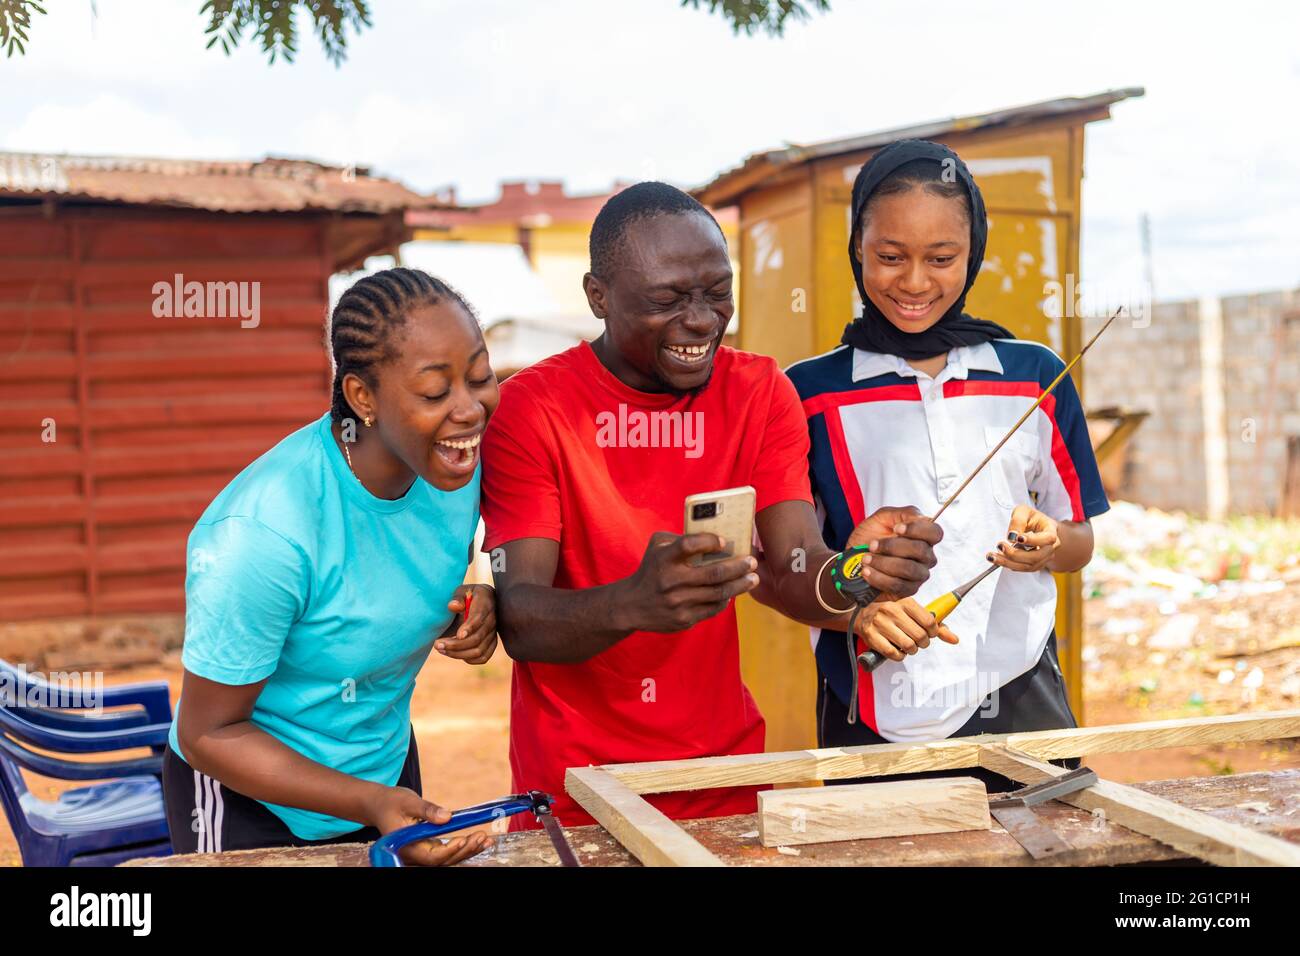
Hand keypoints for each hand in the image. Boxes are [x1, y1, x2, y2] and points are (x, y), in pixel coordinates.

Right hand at [365, 785, 491, 865]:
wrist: (380, 805)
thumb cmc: (391, 802)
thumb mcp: (408, 801)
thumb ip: (427, 810)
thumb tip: (446, 816)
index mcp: (406, 846)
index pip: (430, 856)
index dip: (449, 851)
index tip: (463, 838)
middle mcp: (415, 854)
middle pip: (443, 860)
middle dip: (463, 850)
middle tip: (481, 836)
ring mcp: (422, 852)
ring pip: (448, 858)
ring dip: (468, 850)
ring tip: (486, 840)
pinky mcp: (429, 847)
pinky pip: (448, 851)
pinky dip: (464, 847)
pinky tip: (480, 841)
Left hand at [437, 584, 497, 664]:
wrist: (481, 601)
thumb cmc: (468, 596)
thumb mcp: (462, 591)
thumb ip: (457, 597)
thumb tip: (453, 606)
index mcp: (486, 602)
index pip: (480, 617)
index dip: (470, 627)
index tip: (457, 635)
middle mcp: (493, 619)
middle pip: (478, 638)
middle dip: (456, 644)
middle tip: (437, 644)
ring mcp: (494, 633)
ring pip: (479, 651)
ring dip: (459, 654)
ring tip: (441, 649)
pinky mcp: (492, 643)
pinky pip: (483, 657)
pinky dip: (468, 659)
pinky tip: (453, 653)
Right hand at [616, 532, 759, 632]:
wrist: (631, 605)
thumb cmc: (651, 569)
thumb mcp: (657, 547)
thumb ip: (680, 538)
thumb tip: (713, 536)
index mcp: (664, 558)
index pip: (689, 545)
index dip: (709, 541)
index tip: (724, 541)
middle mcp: (671, 581)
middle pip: (713, 573)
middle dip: (737, 567)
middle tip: (752, 562)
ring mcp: (678, 602)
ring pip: (718, 593)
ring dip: (739, 585)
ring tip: (752, 578)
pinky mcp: (683, 619)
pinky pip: (712, 608)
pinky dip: (725, 600)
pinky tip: (733, 593)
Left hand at [843, 505, 942, 598]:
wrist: (851, 560)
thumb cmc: (869, 538)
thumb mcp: (881, 518)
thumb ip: (902, 513)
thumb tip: (920, 517)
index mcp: (923, 536)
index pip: (935, 532)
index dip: (918, 529)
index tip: (897, 528)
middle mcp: (926, 556)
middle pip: (920, 550)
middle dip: (892, 546)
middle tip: (872, 544)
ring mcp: (919, 575)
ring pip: (909, 569)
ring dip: (883, 562)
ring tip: (866, 559)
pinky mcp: (908, 590)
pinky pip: (898, 585)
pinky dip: (879, 577)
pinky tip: (867, 571)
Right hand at [852, 597, 959, 662]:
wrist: (862, 615)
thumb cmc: (893, 615)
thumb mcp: (914, 614)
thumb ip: (936, 626)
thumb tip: (955, 639)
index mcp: (906, 602)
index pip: (930, 621)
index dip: (933, 632)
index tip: (928, 633)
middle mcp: (892, 610)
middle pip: (920, 636)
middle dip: (923, 643)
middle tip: (917, 641)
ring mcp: (880, 623)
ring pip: (908, 646)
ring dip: (911, 650)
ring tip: (907, 644)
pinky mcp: (872, 636)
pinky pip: (893, 653)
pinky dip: (899, 655)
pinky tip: (896, 649)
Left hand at [989, 506, 1058, 572]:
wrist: (1039, 528)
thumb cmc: (1031, 518)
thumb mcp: (1023, 511)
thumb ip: (1018, 520)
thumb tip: (1012, 537)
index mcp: (1051, 531)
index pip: (1047, 538)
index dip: (1033, 540)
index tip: (1018, 538)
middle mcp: (1051, 547)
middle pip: (1037, 557)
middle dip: (1016, 554)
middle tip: (1000, 546)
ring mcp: (1044, 558)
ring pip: (1029, 566)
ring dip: (1009, 562)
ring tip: (992, 556)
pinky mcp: (1035, 564)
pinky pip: (1023, 568)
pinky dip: (1009, 565)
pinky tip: (998, 559)